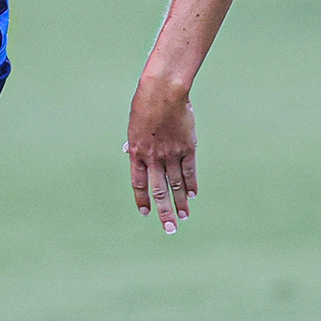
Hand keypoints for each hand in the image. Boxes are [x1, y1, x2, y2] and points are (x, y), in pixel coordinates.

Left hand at [126, 75, 196, 234]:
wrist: (163, 92)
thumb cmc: (145, 105)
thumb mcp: (133, 125)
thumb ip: (134, 142)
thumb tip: (128, 152)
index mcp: (137, 152)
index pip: (139, 184)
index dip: (142, 200)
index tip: (146, 213)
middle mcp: (153, 157)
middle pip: (159, 191)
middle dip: (164, 212)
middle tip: (169, 229)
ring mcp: (171, 153)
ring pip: (176, 184)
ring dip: (180, 202)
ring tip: (183, 217)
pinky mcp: (187, 147)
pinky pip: (189, 170)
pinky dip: (191, 184)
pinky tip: (193, 195)